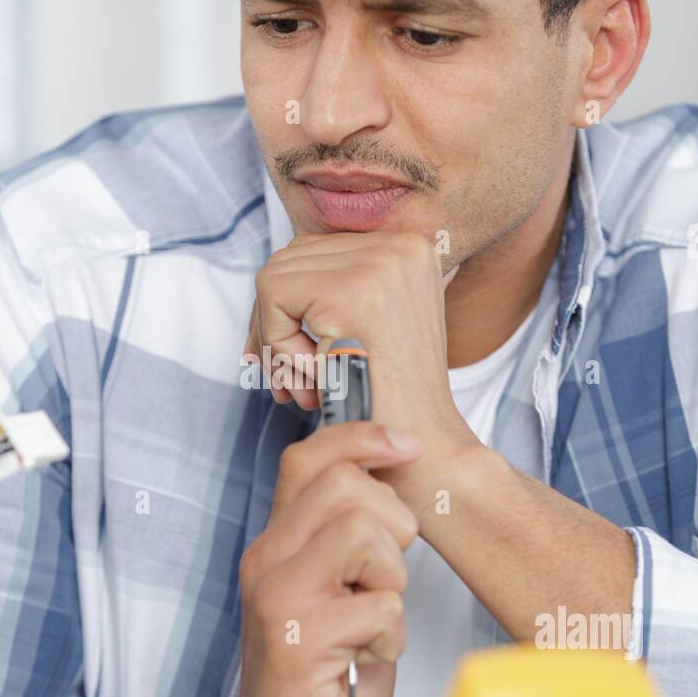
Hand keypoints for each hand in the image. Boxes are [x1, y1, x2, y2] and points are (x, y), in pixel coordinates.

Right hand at [228, 421, 421, 696]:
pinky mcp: (296, 642)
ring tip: (372, 625)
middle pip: (347, 484)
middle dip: (394, 525)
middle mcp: (267, 560)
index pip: (310, 457)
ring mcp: (276, 598)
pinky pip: (380, 608)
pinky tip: (364, 663)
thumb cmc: (318, 687)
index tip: (408, 447)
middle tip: (385, 581)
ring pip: (363, 532)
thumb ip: (354, 545)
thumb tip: (399, 487)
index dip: (364, 438)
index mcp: (279, 545)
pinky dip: (391, 639)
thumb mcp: (337, 598)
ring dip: (393, 583)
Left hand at [244, 231, 475, 506]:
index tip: (285, 359)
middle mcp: (400, 245)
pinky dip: (276, 345)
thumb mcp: (375, 326)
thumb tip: (275, 276)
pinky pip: (272, 296)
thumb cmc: (390, 402)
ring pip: (274, 277)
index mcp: (409, 247)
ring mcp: (380, 262)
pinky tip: (312, 381)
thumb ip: (338, 289)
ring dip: (276, 342)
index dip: (287, 309)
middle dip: (273, 325)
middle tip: (288, 383)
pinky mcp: (352, 291)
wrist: (425, 452)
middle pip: (289, 259)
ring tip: (306, 388)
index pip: (313, 251)